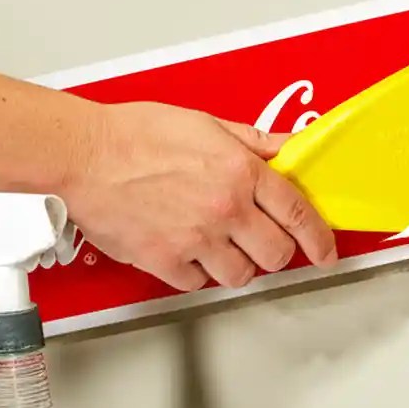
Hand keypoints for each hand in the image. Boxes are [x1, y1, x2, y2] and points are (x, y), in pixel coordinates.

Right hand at [61, 101, 337, 290]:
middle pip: (277, 254)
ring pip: (242, 274)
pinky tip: (188, 251)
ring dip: (238, 264)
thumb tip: (291, 147)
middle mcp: (225, 209)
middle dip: (276, 251)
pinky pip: (198, 283)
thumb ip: (256, 142)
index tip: (327, 251)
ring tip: (221, 245)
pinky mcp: (165, 260)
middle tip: (263, 242)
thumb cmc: (135, 134)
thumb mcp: (208, 124)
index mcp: (241, 172)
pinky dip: (197, 273)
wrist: (82, 155)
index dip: (320, 238)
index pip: (298, 213)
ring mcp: (196, 238)